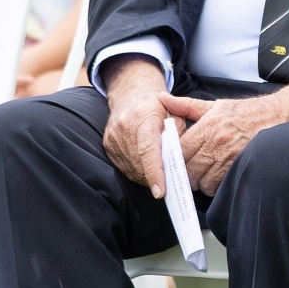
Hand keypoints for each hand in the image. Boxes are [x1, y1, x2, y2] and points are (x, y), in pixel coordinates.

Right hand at [101, 58, 169, 197]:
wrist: (131, 96)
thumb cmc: (158, 107)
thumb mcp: (176, 114)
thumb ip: (180, 136)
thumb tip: (180, 163)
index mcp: (144, 117)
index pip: (148, 150)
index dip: (155, 173)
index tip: (161, 192)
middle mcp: (124, 128)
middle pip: (141, 164)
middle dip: (157, 177)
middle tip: (172, 181)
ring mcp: (113, 138)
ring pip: (133, 170)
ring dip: (148, 176)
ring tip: (161, 170)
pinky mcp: (108, 146)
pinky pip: (125, 168)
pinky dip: (139, 171)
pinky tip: (147, 166)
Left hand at [162, 71, 288, 194]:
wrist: (279, 115)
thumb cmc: (246, 112)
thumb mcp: (215, 105)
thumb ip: (186, 106)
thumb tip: (162, 99)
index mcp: (207, 126)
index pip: (180, 151)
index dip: (175, 160)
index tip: (175, 162)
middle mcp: (217, 142)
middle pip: (189, 170)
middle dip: (188, 175)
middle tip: (191, 172)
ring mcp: (230, 157)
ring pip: (204, 182)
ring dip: (203, 183)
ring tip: (207, 175)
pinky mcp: (242, 167)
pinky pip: (221, 185)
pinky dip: (218, 186)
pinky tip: (220, 177)